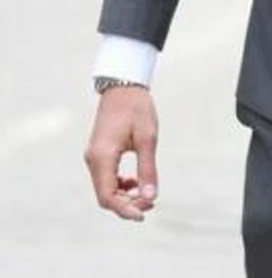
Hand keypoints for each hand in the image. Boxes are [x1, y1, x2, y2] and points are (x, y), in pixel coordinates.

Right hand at [84, 86, 158, 221]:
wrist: (123, 85)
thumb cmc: (136, 108)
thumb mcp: (147, 138)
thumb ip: (147, 169)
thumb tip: (151, 196)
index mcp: (102, 157)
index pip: (107, 197)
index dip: (125, 210)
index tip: (145, 213)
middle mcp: (93, 160)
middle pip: (105, 196)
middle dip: (127, 204)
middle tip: (151, 202)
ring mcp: (93, 157)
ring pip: (105, 189)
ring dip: (124, 196)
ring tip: (147, 194)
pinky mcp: (98, 153)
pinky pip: (105, 178)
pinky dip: (119, 185)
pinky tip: (136, 181)